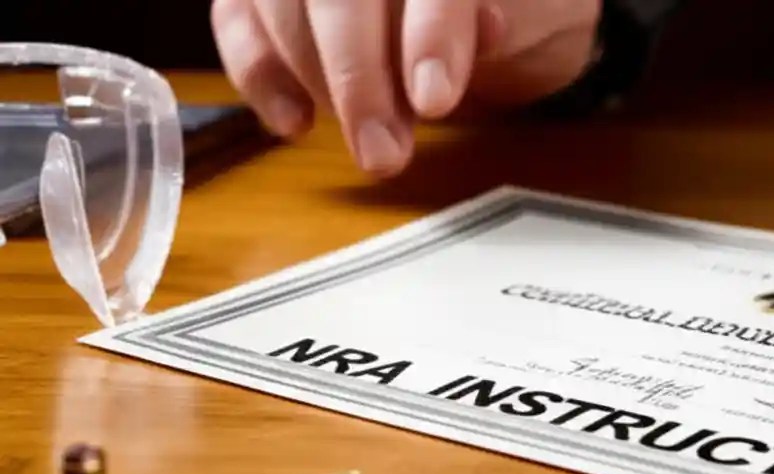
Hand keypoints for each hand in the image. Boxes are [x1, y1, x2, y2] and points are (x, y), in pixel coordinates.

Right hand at [211, 0, 601, 176]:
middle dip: (358, 78)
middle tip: (385, 153)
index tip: (435, 101)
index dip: (427, 33)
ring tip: (374, 146)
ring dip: (322, 87)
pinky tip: (297, 123)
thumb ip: (484, 23)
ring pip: (278, 5)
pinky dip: (259, 73)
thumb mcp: (529, 11)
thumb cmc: (520, 4)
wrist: (512, 8)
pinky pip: (238, 19)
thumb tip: (446, 62)